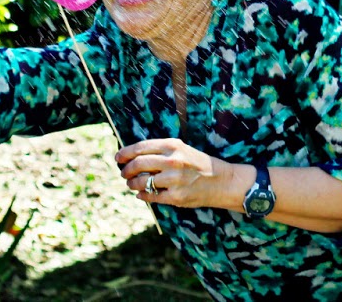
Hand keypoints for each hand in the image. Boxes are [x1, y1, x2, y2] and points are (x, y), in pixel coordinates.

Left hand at [118, 138, 237, 209]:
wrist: (223, 181)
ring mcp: (174, 179)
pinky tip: (142, 194)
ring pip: (140, 182)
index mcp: (174, 145)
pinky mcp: (175, 196)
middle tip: (124, 174)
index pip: (140, 147)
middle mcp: (173, 161)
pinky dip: (142, 195)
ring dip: (132, 184)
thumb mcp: (183, 150)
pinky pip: (149, 196)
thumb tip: (132, 157)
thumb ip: (161, 152)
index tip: (118, 158)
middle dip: (126, 170)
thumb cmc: (200, 164)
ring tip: (132, 184)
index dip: (125, 153)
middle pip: (138, 164)